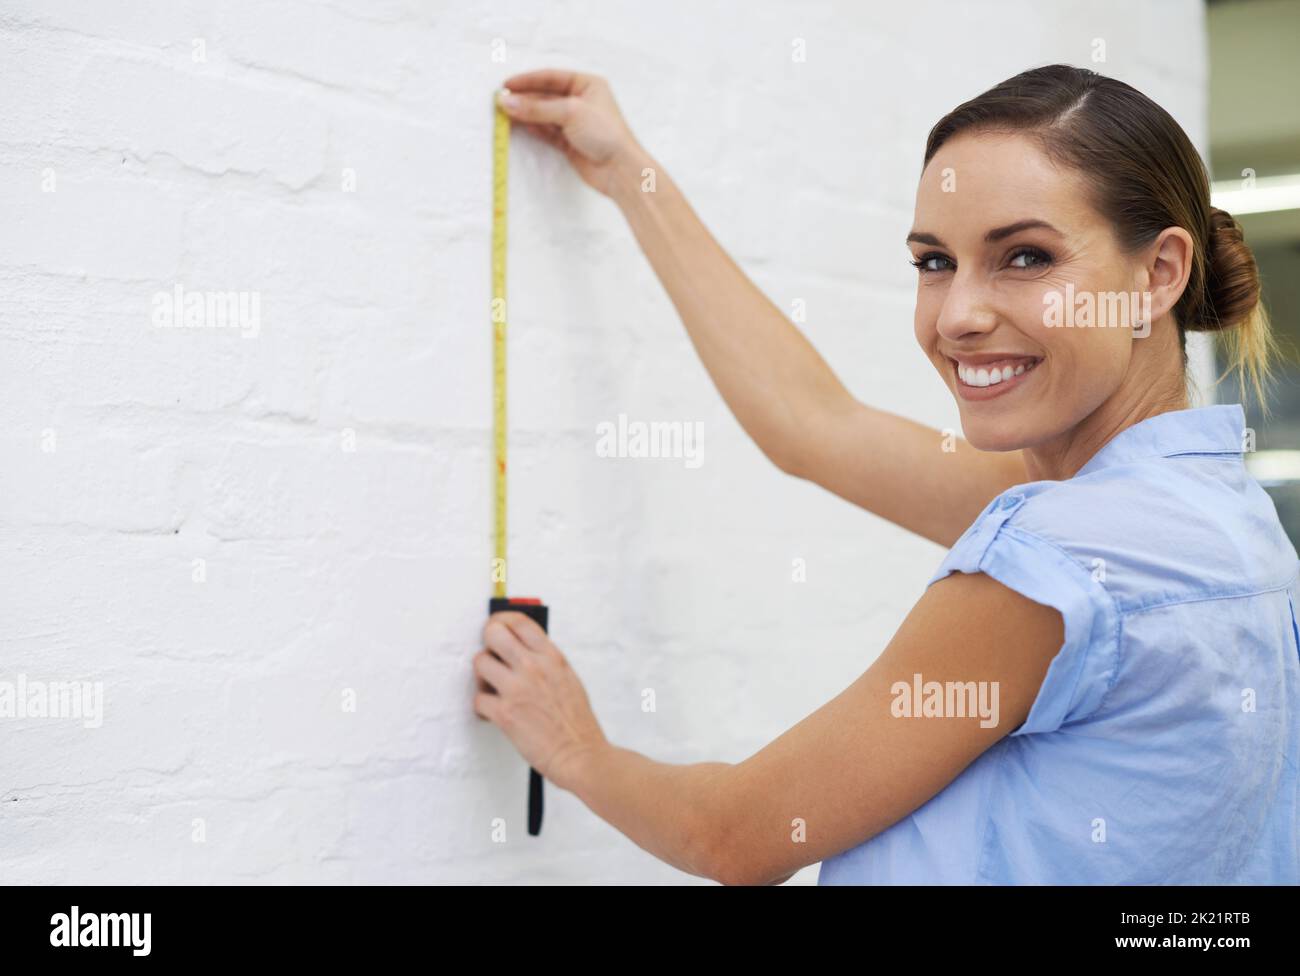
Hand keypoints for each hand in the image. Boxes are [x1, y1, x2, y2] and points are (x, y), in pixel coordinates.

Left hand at [473, 611, 606, 791]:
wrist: (580, 754)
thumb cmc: (576, 723)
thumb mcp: (568, 679)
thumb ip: (545, 661)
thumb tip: (521, 650)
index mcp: (552, 657)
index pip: (519, 622)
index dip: (502, 620)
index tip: (496, 626)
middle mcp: (533, 667)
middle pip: (493, 633)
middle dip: (486, 642)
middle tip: (489, 654)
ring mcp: (517, 689)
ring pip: (480, 663)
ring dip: (482, 676)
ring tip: (492, 689)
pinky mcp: (504, 713)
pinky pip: (478, 699)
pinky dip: (482, 707)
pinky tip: (493, 713)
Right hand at [496, 69, 645, 196]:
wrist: (620, 170)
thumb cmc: (605, 134)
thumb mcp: (570, 113)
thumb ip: (537, 108)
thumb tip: (507, 102)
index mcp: (587, 84)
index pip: (551, 77)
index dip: (527, 80)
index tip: (506, 85)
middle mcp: (581, 101)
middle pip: (545, 96)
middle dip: (524, 98)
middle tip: (500, 101)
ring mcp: (575, 122)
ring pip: (544, 114)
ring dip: (525, 114)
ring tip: (504, 114)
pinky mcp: (569, 142)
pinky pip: (546, 131)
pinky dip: (533, 128)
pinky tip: (519, 125)